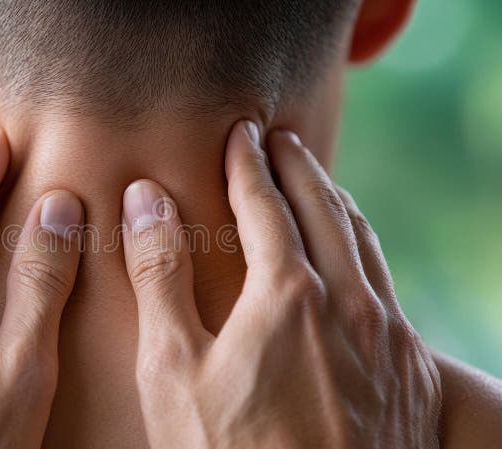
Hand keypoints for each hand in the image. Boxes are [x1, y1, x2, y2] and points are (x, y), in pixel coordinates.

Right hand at [121, 121, 441, 447]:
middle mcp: (351, 303)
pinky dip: (364, 251)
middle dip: (298, 166)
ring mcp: (390, 338)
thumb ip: (160, 275)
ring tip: (318, 180)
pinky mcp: (410, 373)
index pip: (266, 203)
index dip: (248, 164)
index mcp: (290, 293)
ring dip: (336, 201)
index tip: (240, 134)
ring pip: (364, 243)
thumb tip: (145, 199)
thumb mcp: (173, 367)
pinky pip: (389, 286)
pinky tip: (356, 261)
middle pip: (324, 208)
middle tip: (279, 138)